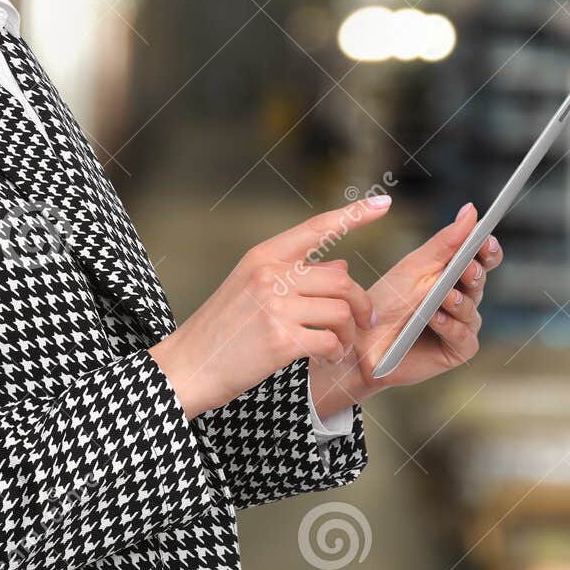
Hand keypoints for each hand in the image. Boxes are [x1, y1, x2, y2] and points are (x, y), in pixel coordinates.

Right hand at [149, 197, 388, 418]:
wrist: (187, 366)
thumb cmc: (220, 331)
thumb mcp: (251, 289)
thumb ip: (295, 275)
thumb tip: (342, 261)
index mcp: (263, 257)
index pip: (317, 227)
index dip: (354, 214)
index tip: (383, 203)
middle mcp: (270, 275)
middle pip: (341, 279)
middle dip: (360, 304)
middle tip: (363, 322)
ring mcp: (274, 306)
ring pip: (341, 311)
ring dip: (348, 333)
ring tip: (337, 346)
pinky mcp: (280, 339)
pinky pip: (331, 340)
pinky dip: (335, 353)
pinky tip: (325, 359)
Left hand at [361, 202, 498, 388]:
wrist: (362, 340)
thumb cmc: (387, 301)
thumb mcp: (416, 267)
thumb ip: (446, 242)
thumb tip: (471, 209)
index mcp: (453, 274)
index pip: (481, 258)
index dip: (487, 249)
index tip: (486, 240)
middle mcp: (461, 298)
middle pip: (479, 281)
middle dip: (473, 274)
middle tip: (467, 268)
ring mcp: (460, 325)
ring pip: (472, 310)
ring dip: (458, 302)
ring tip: (444, 296)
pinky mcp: (456, 349)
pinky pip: (464, 337)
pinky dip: (450, 326)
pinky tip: (435, 318)